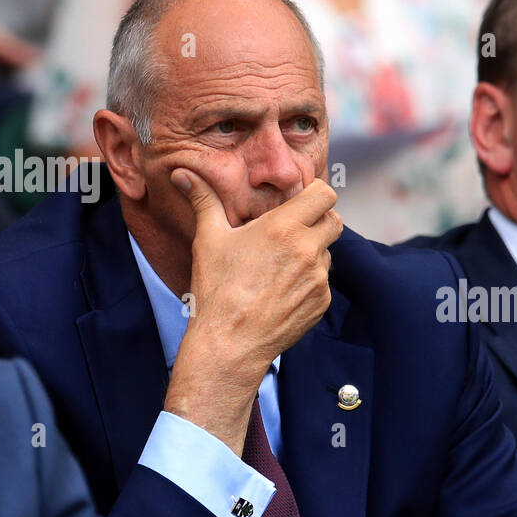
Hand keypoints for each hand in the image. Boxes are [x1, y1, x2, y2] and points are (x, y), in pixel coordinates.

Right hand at [164, 168, 342, 452]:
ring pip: (328, 252)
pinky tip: (282, 289)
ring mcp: (319, 278)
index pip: (325, 194)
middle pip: (334, 220)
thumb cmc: (216, 290)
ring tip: (280, 264)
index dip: (314, 194)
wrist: (230, 343)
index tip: (299, 201)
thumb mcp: (208, 239)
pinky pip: (323, 281)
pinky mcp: (321, 302)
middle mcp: (308, 250)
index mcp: (284, 227)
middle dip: (319, 220)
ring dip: (313, 252)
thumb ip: (204, 201)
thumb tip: (182, 173)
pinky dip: (309, 280)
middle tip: (294, 230)